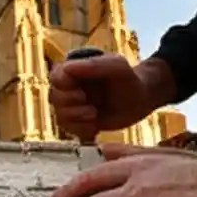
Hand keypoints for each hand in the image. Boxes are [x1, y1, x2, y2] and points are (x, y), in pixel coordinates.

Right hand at [48, 56, 176, 139]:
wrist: (141, 100)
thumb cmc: (129, 79)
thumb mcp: (116, 66)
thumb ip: (95, 65)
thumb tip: (67, 68)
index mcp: (75, 71)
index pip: (55, 78)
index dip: (64, 88)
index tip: (81, 93)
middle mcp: (70, 88)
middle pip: (55, 99)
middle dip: (72, 107)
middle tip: (91, 109)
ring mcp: (75, 107)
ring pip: (60, 117)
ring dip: (76, 120)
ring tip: (94, 116)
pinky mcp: (81, 123)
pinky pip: (70, 131)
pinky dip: (82, 131)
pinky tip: (95, 127)